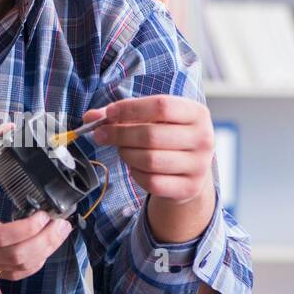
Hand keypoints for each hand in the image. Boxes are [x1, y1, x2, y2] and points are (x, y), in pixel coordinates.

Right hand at [0, 122, 74, 278]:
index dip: (28, 229)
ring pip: (15, 269)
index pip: (0, 236)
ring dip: (42, 254)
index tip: (43, 212)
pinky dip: (30, 264)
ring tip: (57, 233)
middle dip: (45, 242)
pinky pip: (9, 273)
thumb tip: (5, 126)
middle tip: (61, 222)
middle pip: (14, 257)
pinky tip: (42, 247)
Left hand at [81, 95, 214, 204]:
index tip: (108, 114)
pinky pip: (151, 182)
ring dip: (127, 154)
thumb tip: (90, 117)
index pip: (161, 106)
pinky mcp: (189, 188)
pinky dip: (136, 174)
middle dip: (119, 134)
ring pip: (149, 160)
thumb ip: (123, 115)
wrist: (191, 172)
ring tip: (123, 150)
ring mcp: (199, 165)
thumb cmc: (167, 138)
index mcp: (197, 113)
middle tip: (101, 134)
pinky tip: (136, 167)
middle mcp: (204, 138)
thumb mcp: (153, 120)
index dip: (130, 109)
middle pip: (151, 134)